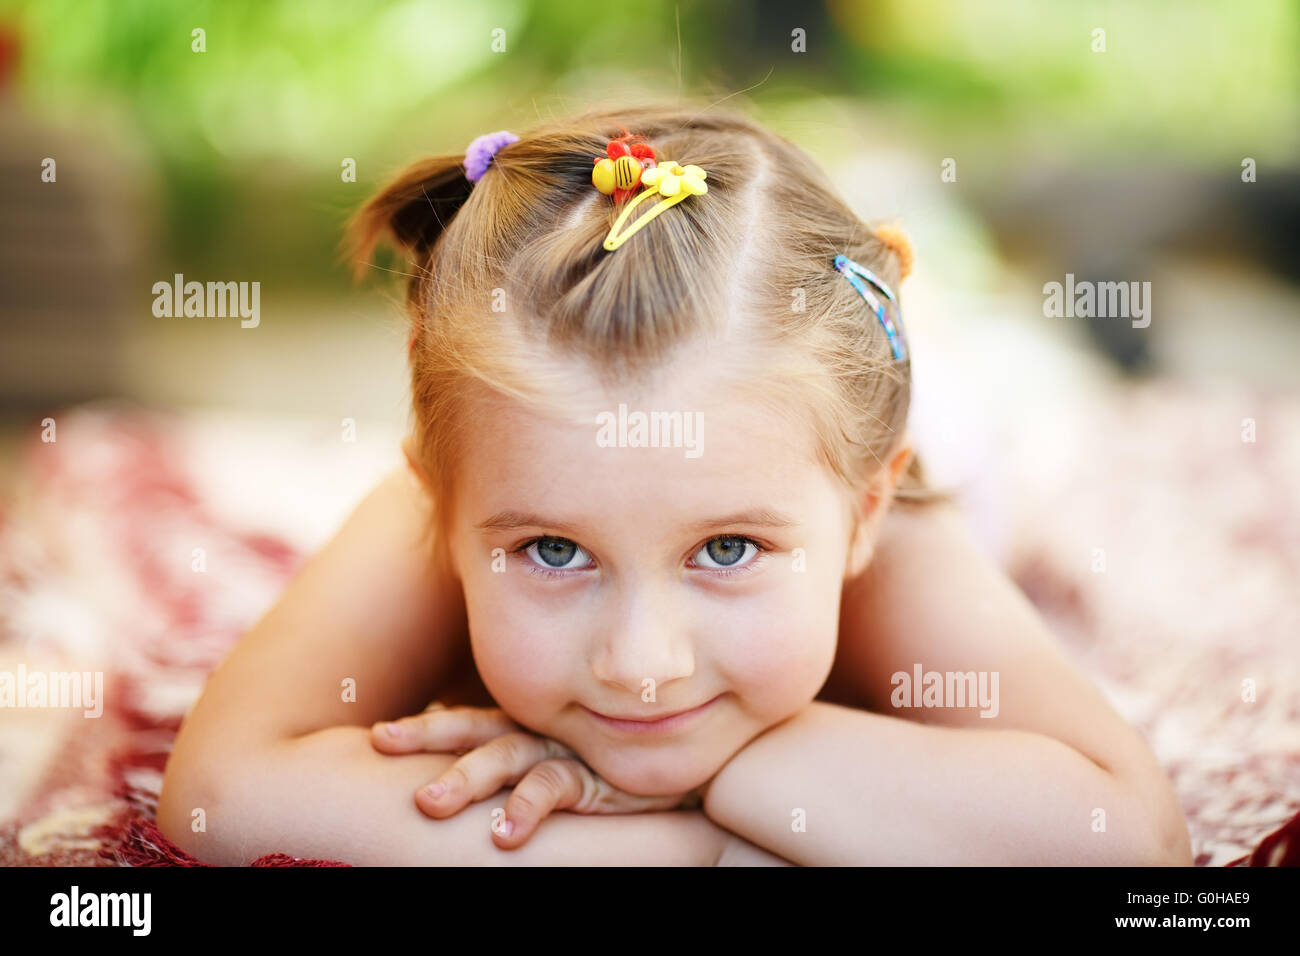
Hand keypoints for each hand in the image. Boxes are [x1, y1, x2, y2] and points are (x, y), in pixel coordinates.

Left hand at [371, 703, 705, 847]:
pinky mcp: (594, 778)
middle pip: (475, 730)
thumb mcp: (565, 759)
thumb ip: (522, 756)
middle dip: (428, 737)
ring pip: (507, 758)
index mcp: (528, 729)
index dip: (426, 727)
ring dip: (467, 779)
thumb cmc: (620, 763)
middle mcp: (542, 734)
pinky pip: (555, 789)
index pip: (469, 723)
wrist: (690, 769)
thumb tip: (469, 762)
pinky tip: (503, 832)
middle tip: (383, 743)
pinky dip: (527, 809)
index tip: (377, 737)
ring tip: (428, 805)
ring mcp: (567, 752)